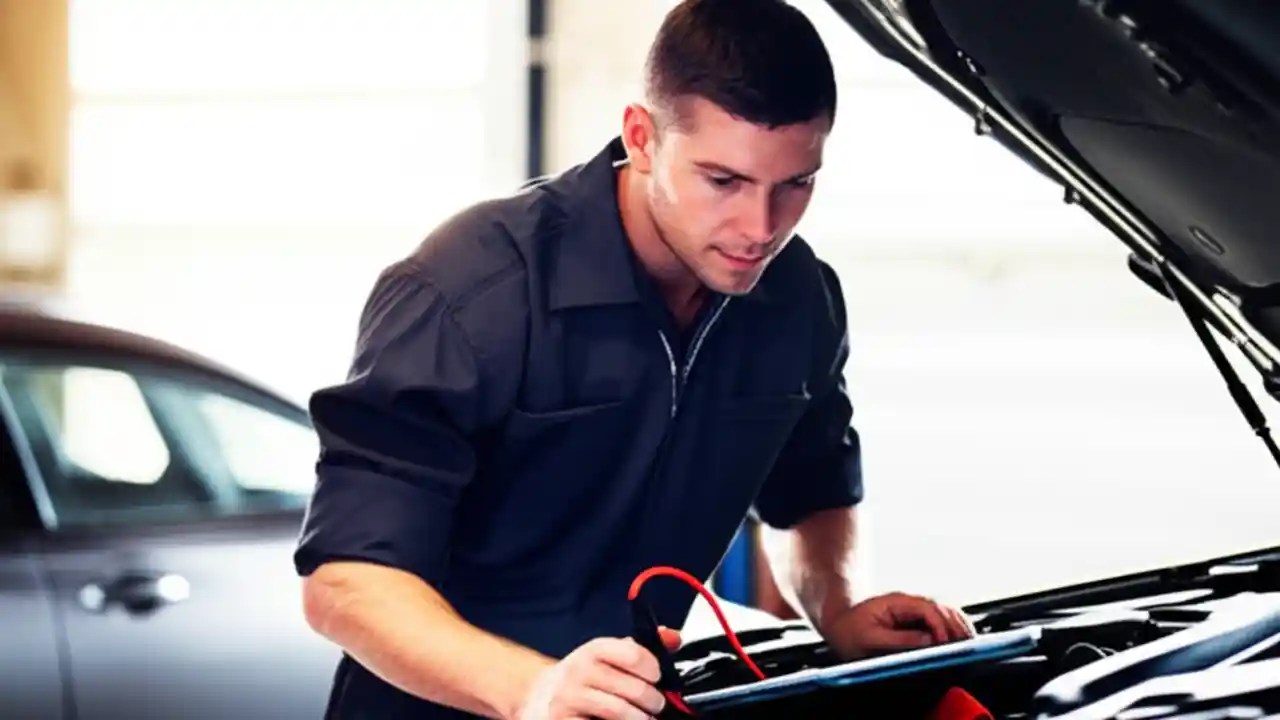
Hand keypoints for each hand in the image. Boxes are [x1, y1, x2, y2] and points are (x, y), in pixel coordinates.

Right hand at [514, 628, 681, 719]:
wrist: (540, 697)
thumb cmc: (582, 678)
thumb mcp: (607, 656)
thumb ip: (641, 648)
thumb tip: (674, 638)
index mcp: (594, 650)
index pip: (632, 653)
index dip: (653, 667)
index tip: (658, 677)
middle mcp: (579, 670)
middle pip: (631, 687)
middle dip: (653, 700)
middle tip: (657, 705)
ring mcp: (569, 698)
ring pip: (618, 711)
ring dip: (639, 718)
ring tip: (644, 719)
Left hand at [822, 592, 974, 660]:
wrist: (840, 622)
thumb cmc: (850, 630)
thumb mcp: (869, 638)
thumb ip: (898, 640)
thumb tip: (927, 643)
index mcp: (897, 603)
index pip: (928, 608)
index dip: (940, 625)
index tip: (946, 643)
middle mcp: (909, 604)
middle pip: (942, 609)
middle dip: (956, 626)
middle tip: (967, 646)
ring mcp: (914, 611)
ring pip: (944, 613)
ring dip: (958, 627)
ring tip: (969, 646)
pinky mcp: (916, 621)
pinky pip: (939, 622)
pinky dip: (952, 630)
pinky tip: (959, 643)